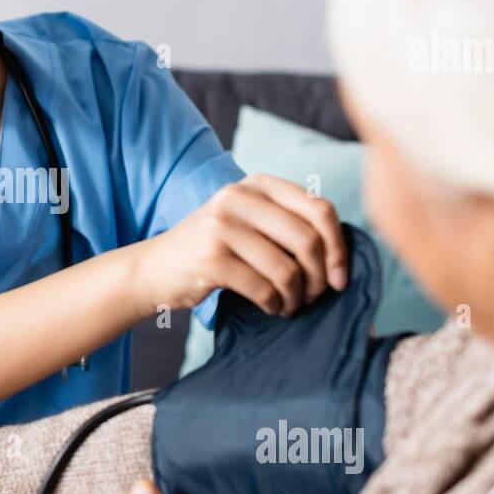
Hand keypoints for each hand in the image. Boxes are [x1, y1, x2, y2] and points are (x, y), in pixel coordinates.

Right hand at [131, 173, 347, 318]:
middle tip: (314, 297)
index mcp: (256, 184)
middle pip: (307, 240)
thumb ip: (285, 222)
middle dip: (320, 277)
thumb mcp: (246, 221)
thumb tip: (339, 252)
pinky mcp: (211, 258)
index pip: (320, 209)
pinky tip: (270, 308)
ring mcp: (222, 226)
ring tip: (289, 306)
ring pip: (287, 269)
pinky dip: (275, 305)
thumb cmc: (211, 250)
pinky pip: (264, 289)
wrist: (153, 268)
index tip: (340, 277)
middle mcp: (239, 198)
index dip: (338, 247)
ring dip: (296, 297)